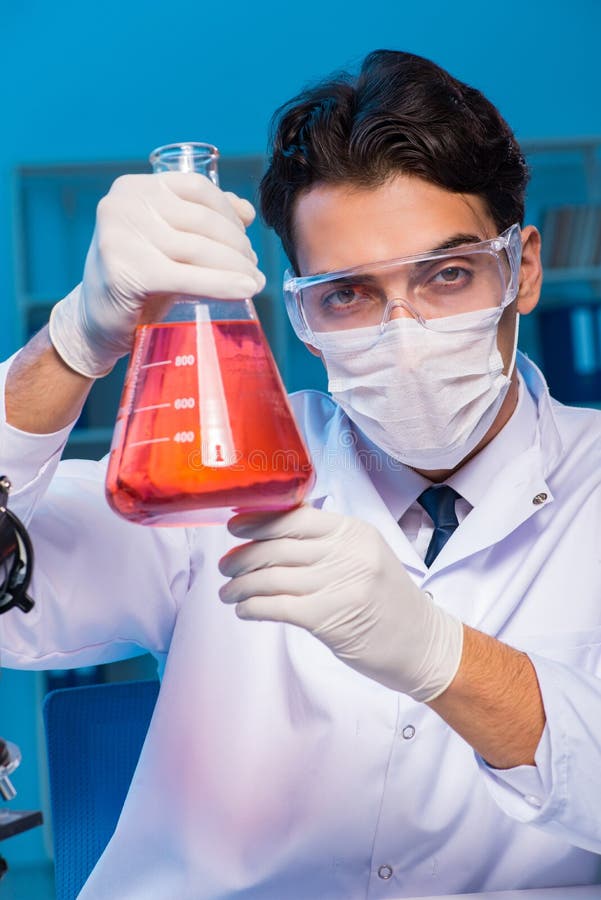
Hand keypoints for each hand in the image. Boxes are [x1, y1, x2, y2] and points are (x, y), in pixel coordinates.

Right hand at [49, 173, 265, 376]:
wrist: (96, 321)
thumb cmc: (137, 278)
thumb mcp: (169, 240)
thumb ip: (203, 219)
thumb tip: (247, 210)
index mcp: (134, 187)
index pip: (198, 188)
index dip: (229, 213)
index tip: (246, 239)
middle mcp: (123, 204)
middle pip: (201, 220)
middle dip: (237, 246)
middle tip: (254, 268)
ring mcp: (120, 236)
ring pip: (198, 249)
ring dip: (236, 267)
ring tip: (254, 282)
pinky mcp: (125, 272)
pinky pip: (186, 277)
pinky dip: (221, 285)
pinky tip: (245, 290)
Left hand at [219, 505, 463, 701]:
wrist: (423, 645)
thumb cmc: (389, 601)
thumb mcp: (366, 556)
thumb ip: (327, 543)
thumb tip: (273, 533)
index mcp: (353, 532)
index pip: (295, 517)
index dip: (258, 521)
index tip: (235, 527)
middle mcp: (346, 553)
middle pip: (278, 546)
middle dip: (243, 556)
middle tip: (226, 565)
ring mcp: (338, 585)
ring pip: (271, 577)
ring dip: (241, 585)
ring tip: (228, 592)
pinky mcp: (329, 618)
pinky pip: (276, 606)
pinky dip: (252, 607)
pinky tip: (243, 610)